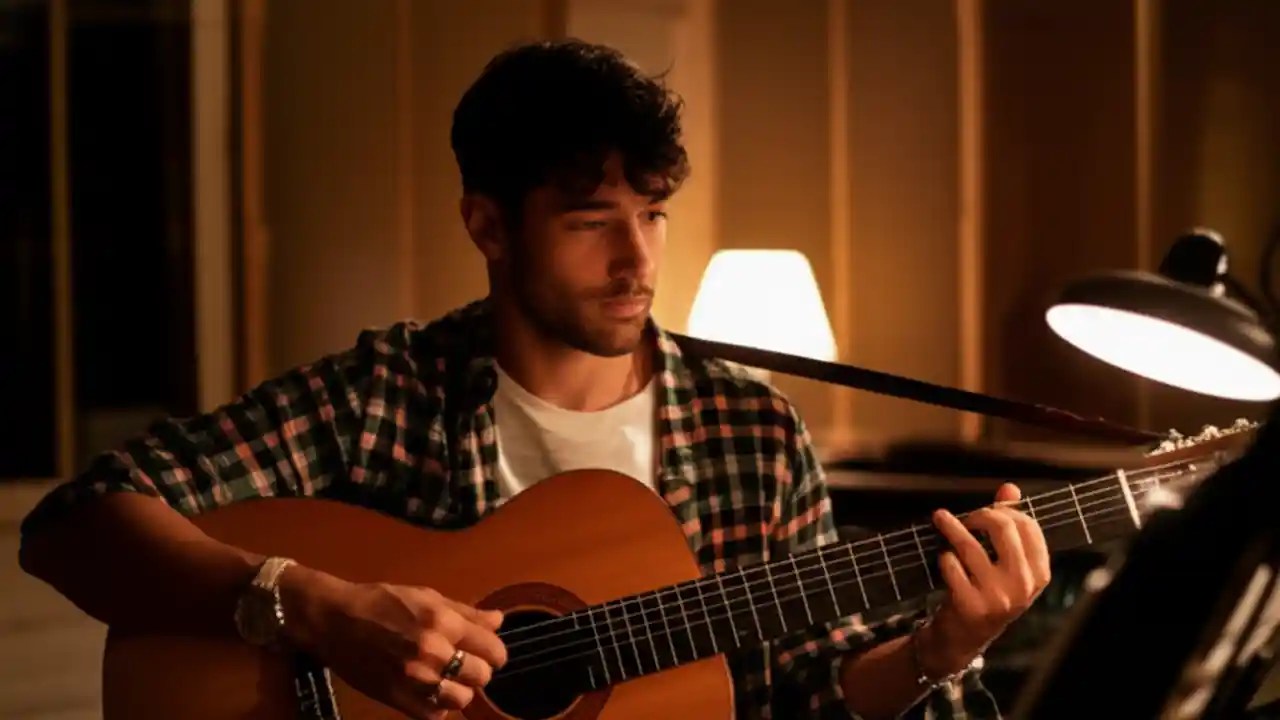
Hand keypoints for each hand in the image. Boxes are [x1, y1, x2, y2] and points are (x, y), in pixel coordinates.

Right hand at [280, 567, 507, 719]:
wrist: (335, 620)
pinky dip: (438, 706)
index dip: (496, 652)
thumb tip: (498, 621)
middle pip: (481, 676)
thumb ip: (466, 612)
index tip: (488, 652)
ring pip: (462, 699)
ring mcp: (415, 679)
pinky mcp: (397, 699)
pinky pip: (434, 714)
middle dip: (479, 670)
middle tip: (466, 663)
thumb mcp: (427, 597)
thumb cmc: (382, 602)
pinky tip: (431, 691)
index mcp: (443, 623)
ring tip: (449, 678)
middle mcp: (433, 653)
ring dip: (460, 690)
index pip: (493, 649)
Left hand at [921, 483, 1050, 675]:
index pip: (1028, 525)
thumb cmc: (988, 593)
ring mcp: (997, 597)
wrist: (965, 637)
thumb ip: (1010, 526)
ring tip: (940, 519)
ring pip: (970, 546)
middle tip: (966, 518)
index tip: (988, 511)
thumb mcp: (1006, 564)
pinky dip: (943, 557)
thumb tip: (1010, 487)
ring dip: (951, 528)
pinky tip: (944, 560)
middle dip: (979, 515)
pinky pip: (951, 565)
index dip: (1005, 510)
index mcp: (1039, 573)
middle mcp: (1023, 585)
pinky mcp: (970, 605)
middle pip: (1003, 527)